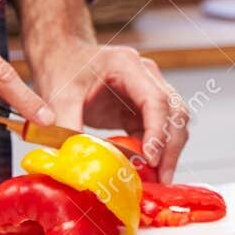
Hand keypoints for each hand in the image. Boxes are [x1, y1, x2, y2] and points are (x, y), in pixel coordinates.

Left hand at [29, 39, 188, 180]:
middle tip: (162, 178)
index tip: (150, 158)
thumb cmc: (62, 66)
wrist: (62, 55)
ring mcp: (149, 91)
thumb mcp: (60, 94)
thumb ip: (67, 123)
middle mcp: (147, 76)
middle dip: (171, 147)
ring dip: (169, 150)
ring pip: (174, 122)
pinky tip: (147, 169)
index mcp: (128, 65)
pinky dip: (156, 150)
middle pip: (174, 113)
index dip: (157, 131)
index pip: (156, 100)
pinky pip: (158, 130)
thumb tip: (72, 158)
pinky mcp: (142, 107)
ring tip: (159, 178)